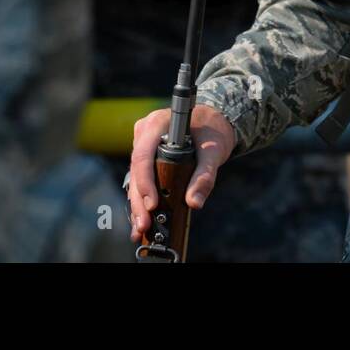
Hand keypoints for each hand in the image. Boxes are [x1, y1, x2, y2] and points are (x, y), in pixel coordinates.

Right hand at [126, 104, 235, 241]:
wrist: (214, 120)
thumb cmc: (213, 130)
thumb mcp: (214, 151)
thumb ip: (205, 176)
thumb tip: (194, 203)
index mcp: (158, 124)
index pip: (144, 155)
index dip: (145, 182)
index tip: (152, 206)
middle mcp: (145, 132)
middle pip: (136, 170)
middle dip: (139, 200)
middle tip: (144, 225)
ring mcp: (143, 143)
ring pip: (135, 177)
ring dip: (138, 203)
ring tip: (141, 229)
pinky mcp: (146, 155)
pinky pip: (140, 178)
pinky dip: (142, 198)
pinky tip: (141, 219)